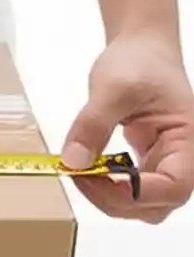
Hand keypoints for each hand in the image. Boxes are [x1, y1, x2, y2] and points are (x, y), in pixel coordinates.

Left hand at [61, 32, 193, 222]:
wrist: (142, 50)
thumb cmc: (138, 63)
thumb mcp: (111, 88)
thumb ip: (92, 125)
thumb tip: (74, 162)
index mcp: (190, 141)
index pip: (173, 187)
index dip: (134, 194)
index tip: (94, 178)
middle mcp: (185, 159)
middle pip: (157, 205)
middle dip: (115, 199)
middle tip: (78, 175)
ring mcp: (167, 164)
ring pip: (143, 205)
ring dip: (109, 197)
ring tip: (79, 170)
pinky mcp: (149, 165)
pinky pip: (131, 191)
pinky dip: (107, 187)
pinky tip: (86, 168)